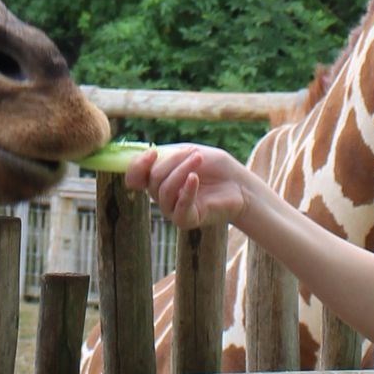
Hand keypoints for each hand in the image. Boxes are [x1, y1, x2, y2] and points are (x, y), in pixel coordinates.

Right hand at [126, 141, 255, 231]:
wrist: (239, 184)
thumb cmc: (214, 167)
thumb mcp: (186, 153)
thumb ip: (165, 155)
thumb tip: (144, 156)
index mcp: (157, 179)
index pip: (133, 177)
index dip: (137, 165)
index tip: (153, 153)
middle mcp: (161, 196)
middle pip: (153, 179)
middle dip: (173, 161)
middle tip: (196, 153)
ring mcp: (172, 209)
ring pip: (164, 190)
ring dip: (182, 170)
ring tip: (200, 159)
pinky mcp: (185, 220)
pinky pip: (179, 206)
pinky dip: (187, 190)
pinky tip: (195, 178)